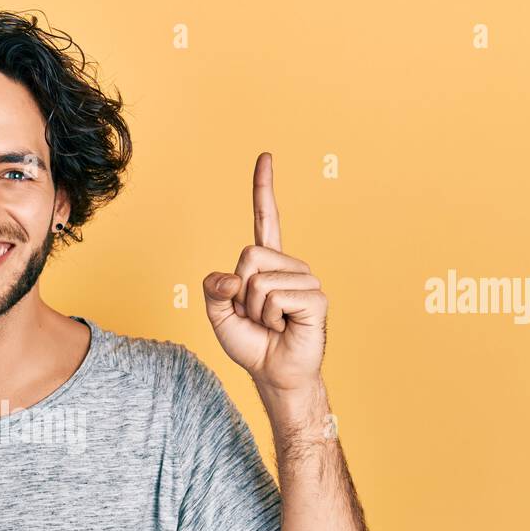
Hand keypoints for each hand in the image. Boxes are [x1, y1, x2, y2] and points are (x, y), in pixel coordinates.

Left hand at [201, 152, 327, 392]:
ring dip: (255, 311)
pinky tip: (284, 327)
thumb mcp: (219, 316)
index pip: (265, 220)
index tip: (265, 157)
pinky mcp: (315, 297)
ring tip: (270, 324)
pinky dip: (271, 318)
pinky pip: (276, 298)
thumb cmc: (251, 344)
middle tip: (255, 316)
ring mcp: (305, 279)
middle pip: (248, 256)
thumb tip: (231, 276)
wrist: (274, 373)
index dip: (263, 189)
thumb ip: (213, 290)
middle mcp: (288, 265)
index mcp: (266, 264)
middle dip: (240, 293)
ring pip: (259, 281)